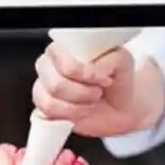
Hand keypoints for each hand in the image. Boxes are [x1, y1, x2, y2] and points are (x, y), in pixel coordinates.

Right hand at [32, 42, 162, 137]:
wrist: (120, 105)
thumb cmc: (117, 79)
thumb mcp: (121, 62)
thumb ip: (106, 61)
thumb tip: (94, 70)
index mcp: (63, 48)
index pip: (64, 64)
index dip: (84, 75)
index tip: (103, 80)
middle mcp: (48, 65)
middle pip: (56, 85)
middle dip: (83, 94)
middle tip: (98, 92)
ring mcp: (43, 87)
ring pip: (51, 103)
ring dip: (77, 107)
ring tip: (91, 102)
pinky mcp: (44, 108)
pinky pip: (48, 115)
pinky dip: (70, 116)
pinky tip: (81, 110)